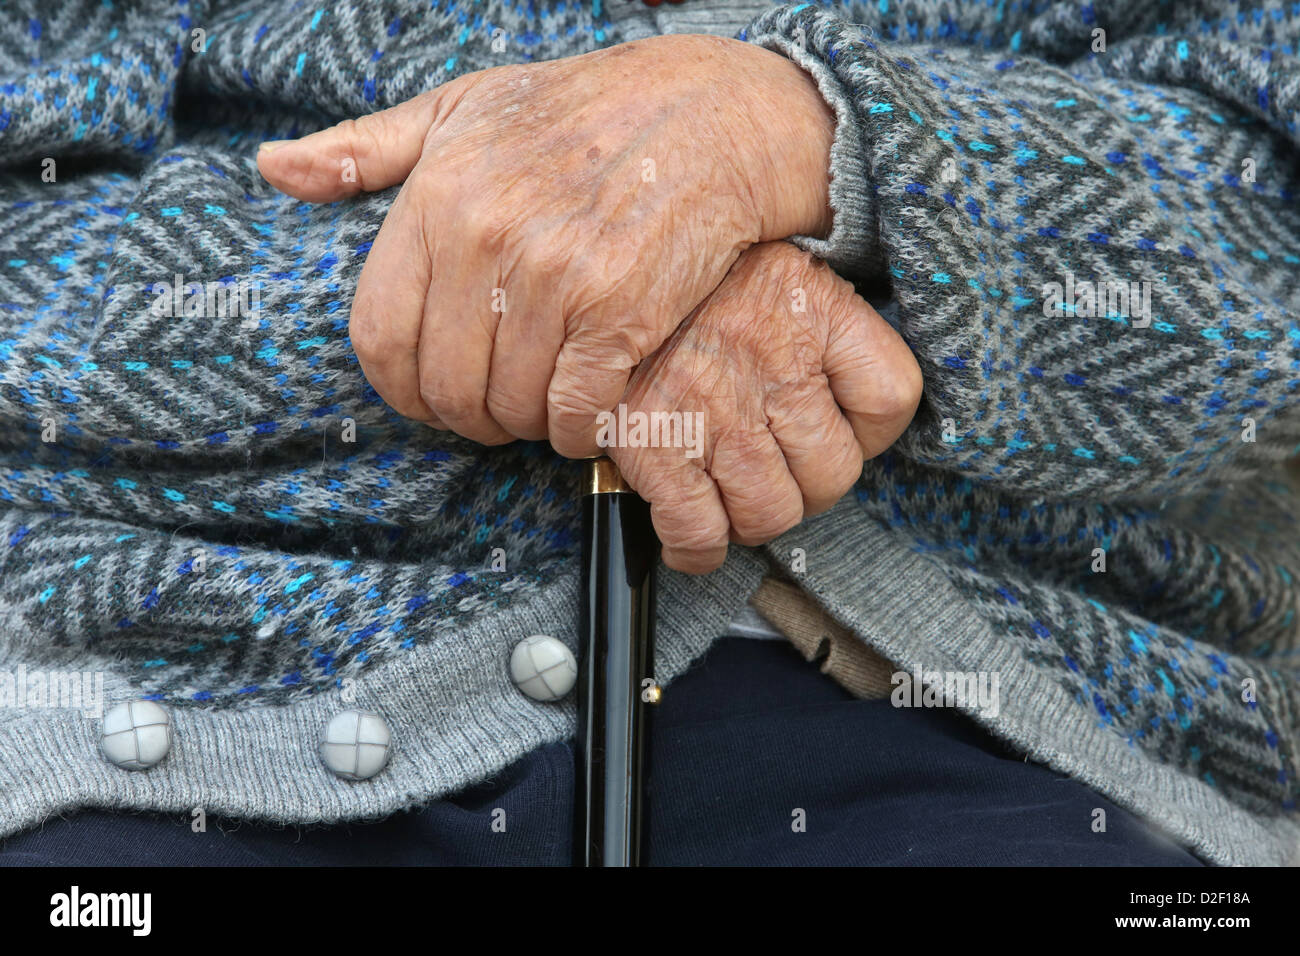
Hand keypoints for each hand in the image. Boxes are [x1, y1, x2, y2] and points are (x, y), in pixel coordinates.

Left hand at [257, 34, 834, 455]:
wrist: (714, 116)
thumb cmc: (584, 112)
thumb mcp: (462, 108)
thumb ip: (368, 148)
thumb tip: (275, 170)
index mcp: (437, 196)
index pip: (378, 336)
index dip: (400, 389)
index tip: (432, 395)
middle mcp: (487, 236)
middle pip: (444, 386)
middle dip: (468, 418)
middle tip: (498, 409)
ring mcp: (555, 276)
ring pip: (510, 407)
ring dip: (527, 424)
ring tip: (547, 399)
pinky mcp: (620, 311)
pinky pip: (575, 412)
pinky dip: (577, 430)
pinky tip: (590, 407)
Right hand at [608, 241, 921, 572]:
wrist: (602, 266)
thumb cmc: (693, 279)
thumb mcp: (780, 268)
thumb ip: (829, 323)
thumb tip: (852, 402)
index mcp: (813, 305)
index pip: (890, 394)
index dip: (872, 431)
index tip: (842, 433)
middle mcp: (770, 357)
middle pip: (834, 473)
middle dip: (808, 488)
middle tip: (778, 472)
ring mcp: (712, 406)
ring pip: (772, 513)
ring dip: (756, 519)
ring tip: (734, 497)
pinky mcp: (653, 442)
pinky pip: (698, 530)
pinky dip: (697, 548)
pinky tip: (691, 534)